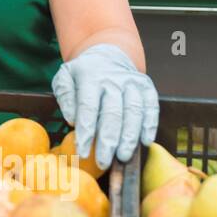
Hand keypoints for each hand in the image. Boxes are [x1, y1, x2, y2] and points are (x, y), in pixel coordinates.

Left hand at [51, 43, 158, 170]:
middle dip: (108, 139)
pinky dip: (150, 125)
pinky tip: (145, 142)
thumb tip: (72, 120)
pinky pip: (151, 107)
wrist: (108, 55)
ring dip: (129, 137)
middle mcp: (114, 79)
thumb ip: (65, 96)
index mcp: (90, 76)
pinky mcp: (147, 87)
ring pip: (133, 112)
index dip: (86, 131)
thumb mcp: (64, 77)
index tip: (82, 151)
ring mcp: (132, 83)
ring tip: (122, 157)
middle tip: (103, 161)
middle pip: (112, 113)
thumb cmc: (82, 74)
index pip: (88, 106)